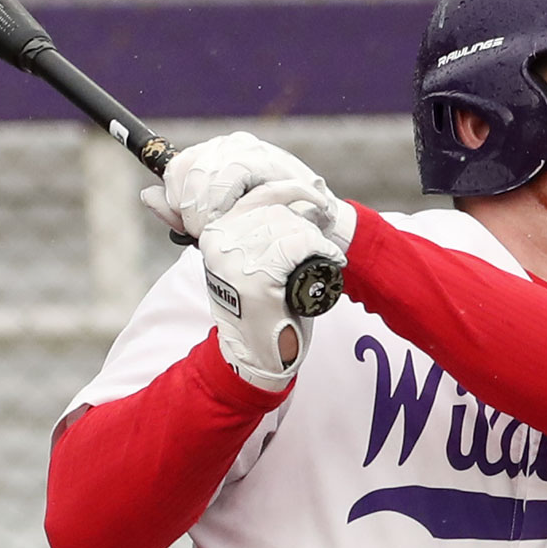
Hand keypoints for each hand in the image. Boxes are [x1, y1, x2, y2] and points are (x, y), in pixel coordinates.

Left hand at [143, 131, 356, 247]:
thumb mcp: (219, 221)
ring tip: (222, 227)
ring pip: (206, 172)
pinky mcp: (267, 157)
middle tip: (204, 233)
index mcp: (213, 156)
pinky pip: (232, 174)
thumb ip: (182, 212)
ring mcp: (249, 148)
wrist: (319, 227)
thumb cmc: (269, 225)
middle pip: (188, 169)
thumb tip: (147, 195)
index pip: (177, 167)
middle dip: (191, 207)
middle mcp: (229, 144)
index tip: (188, 224)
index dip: (177, 198)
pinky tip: (238, 215)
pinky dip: (229, 200)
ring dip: (208, 206)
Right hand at [198, 204, 347, 390]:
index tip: (318, 201)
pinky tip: (332, 260)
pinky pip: (297, 247)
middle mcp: (219, 242)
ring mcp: (235, 261)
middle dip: (307, 225)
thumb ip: (246, 233)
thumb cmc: (259, 309)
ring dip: (315, 240)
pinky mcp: (256, 279)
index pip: (260, 194)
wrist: (254, 355)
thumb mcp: (243, 264)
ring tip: (323, 256)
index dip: (295, 193)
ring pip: (289, 227)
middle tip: (321, 246)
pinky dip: (322, 250)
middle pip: (277, 210)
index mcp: (214, 233)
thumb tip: (232, 197)